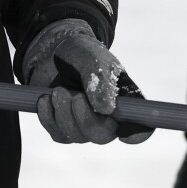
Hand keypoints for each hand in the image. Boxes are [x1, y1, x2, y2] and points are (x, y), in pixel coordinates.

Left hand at [20, 19, 151, 144]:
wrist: (55, 51)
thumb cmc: (82, 53)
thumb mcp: (93, 60)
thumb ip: (100, 82)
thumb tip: (105, 110)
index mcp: (125, 101)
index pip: (141, 127)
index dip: (137, 134)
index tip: (125, 134)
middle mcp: (108, 118)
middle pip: (102, 136)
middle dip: (84, 119)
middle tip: (73, 96)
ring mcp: (85, 125)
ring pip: (77, 137)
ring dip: (64, 114)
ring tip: (58, 90)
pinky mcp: (64, 127)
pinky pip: (58, 134)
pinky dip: (49, 118)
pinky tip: (45, 99)